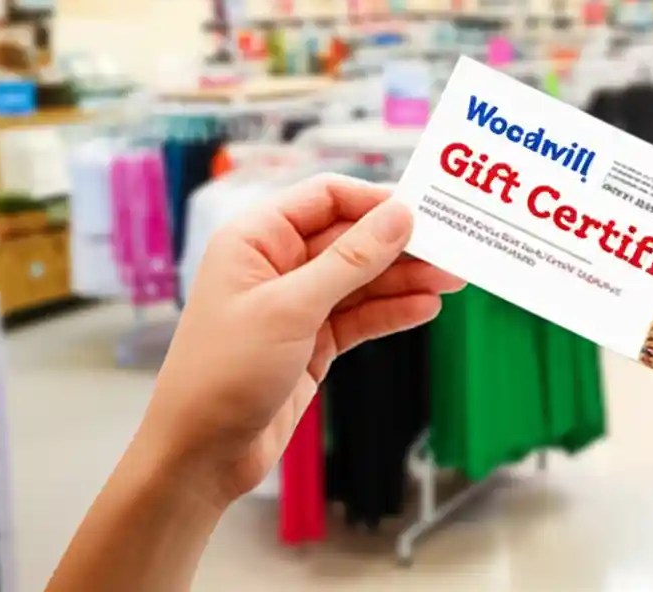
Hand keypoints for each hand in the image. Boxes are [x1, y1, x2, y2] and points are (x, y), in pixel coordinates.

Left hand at [135, 174, 462, 509]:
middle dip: (400, 244)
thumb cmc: (222, 373)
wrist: (200, 454)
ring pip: (362, 279)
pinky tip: (425, 309)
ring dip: (405, 279)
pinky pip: (361, 316)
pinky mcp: (312, 341)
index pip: (326, 198)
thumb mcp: (292, 308)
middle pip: (352, 238)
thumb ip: (351, 260)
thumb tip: (399, 216)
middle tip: (451, 249)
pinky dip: (392, 312)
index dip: (375, 201)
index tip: (423, 211)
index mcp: (255, 239)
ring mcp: (296, 305)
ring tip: (451, 281)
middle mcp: (276, 265)